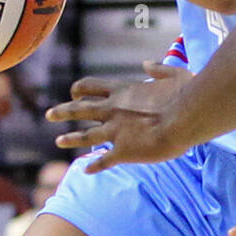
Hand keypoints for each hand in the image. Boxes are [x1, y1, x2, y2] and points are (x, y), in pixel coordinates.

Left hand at [46, 62, 194, 171]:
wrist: (186, 118)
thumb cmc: (185, 94)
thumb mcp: (173, 73)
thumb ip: (159, 69)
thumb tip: (148, 64)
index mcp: (123, 90)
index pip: (92, 86)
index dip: (80, 89)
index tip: (74, 94)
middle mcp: (113, 109)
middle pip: (79, 109)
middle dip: (63, 112)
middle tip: (49, 114)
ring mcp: (116, 131)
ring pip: (85, 136)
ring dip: (70, 138)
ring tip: (58, 140)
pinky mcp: (123, 152)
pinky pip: (104, 161)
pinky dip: (94, 166)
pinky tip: (86, 171)